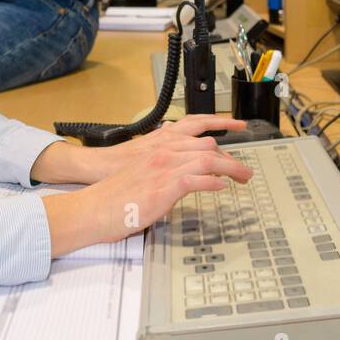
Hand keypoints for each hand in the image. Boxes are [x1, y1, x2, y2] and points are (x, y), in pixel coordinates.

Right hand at [91, 114, 247, 178]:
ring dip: (230, 168)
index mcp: (159, 145)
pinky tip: (221, 186)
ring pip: (207, 159)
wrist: (95, 205)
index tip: (234, 144)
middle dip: (230, 158)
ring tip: (243, 177)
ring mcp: (164, 168)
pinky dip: (212, 182)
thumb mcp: (141, 169)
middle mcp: (164, 152)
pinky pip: (195, 179)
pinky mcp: (163, 187)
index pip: (198, 134)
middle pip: (208, 146)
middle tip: (243, 172)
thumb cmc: (115, 192)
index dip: (220, 140)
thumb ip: (159, 164)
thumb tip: (174, 170)